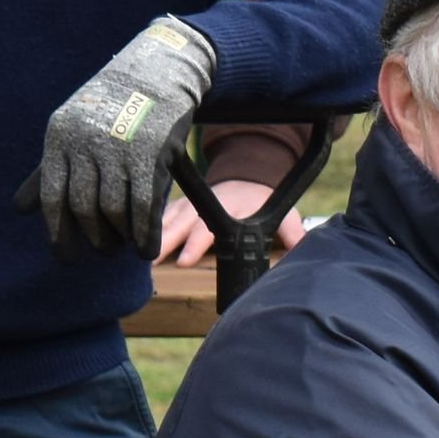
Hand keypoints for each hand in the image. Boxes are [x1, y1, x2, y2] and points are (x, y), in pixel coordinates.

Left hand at [17, 18, 216, 258]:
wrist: (155, 72)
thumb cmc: (108, 109)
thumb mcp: (71, 131)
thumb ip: (46, 171)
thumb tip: (19, 209)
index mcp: (60, 138)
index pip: (51, 197)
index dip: (58, 234)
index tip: (66, 257)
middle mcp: (86, 142)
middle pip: (83, 208)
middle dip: (94, 239)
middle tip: (104, 250)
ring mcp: (119, 147)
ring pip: (113, 210)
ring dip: (119, 238)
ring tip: (122, 246)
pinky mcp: (151, 153)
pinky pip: (144, 206)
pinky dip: (144, 234)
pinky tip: (145, 249)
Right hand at [155, 179, 315, 266]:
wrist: (246, 176)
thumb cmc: (263, 203)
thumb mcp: (284, 215)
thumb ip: (292, 233)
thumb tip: (303, 250)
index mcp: (232, 207)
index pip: (210, 227)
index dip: (196, 244)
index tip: (183, 260)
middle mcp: (209, 203)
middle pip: (183, 223)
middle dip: (168, 241)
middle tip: (152, 260)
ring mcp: (192, 203)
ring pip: (169, 218)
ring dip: (155, 235)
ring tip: (140, 254)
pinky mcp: (181, 205)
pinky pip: (163, 215)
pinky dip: (150, 225)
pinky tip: (135, 237)